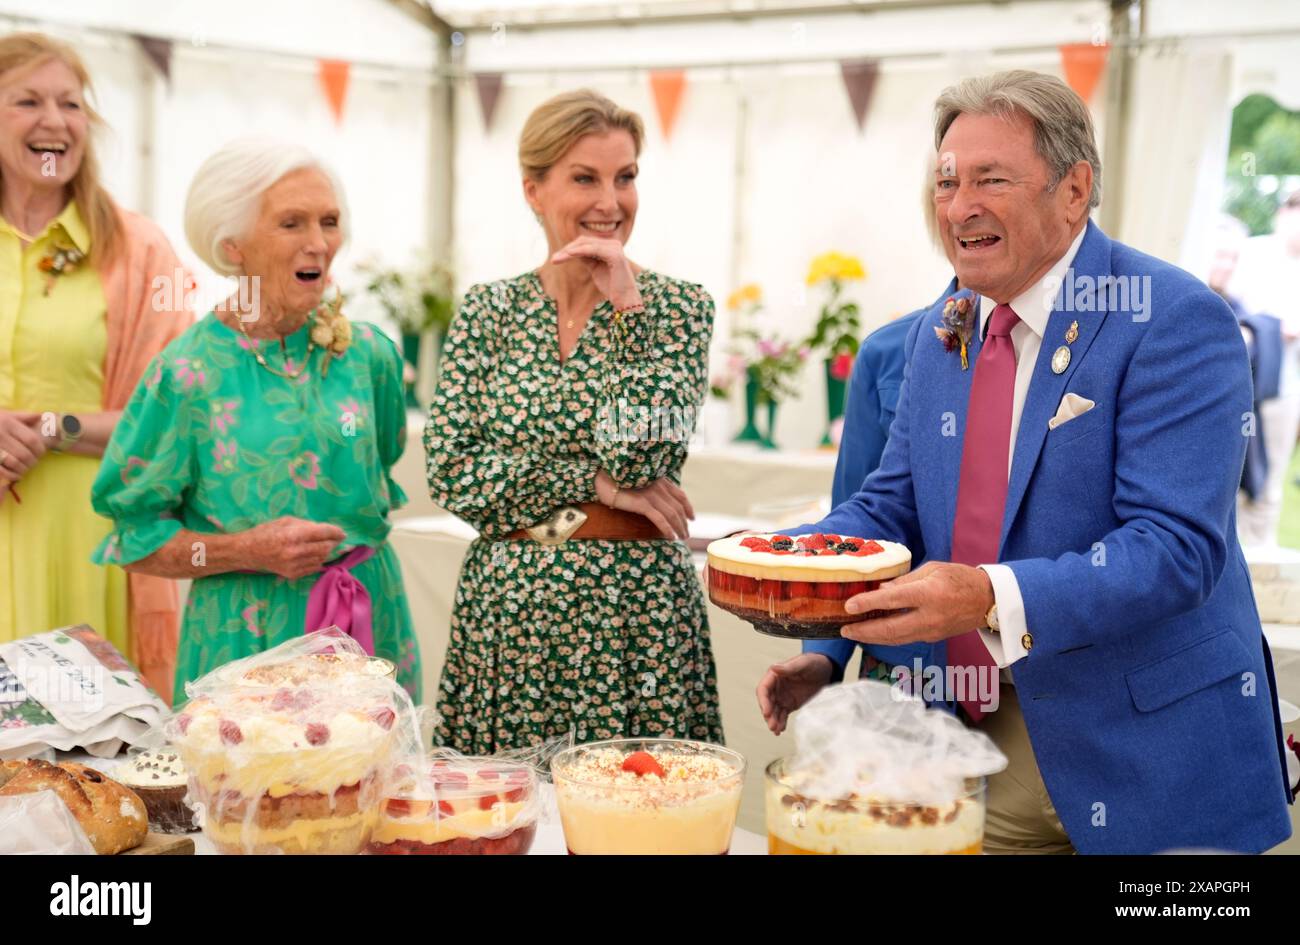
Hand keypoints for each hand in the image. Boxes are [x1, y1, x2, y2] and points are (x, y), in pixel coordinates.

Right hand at [0, 411, 45, 481]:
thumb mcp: (6, 415)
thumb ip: (24, 416)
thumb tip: (41, 416)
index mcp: (8, 423)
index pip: (31, 440)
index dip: (40, 449)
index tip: (41, 453)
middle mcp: (0, 435)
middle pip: (23, 453)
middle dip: (32, 461)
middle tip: (34, 463)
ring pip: (13, 462)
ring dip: (23, 469)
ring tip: (26, 469)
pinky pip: (1, 470)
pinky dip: (11, 475)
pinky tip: (16, 476)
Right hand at [242, 517, 345, 579]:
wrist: (246, 552)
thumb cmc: (265, 532)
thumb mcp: (286, 521)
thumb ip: (307, 525)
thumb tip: (325, 530)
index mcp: (292, 535)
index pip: (322, 533)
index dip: (335, 532)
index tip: (342, 532)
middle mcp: (294, 552)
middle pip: (325, 548)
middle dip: (333, 543)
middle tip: (336, 539)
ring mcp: (293, 566)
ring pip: (321, 559)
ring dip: (326, 552)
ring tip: (324, 545)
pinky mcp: (292, 574)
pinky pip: (313, 568)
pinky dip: (318, 561)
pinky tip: (315, 555)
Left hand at [550, 236, 642, 310]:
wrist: (625, 300)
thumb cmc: (612, 287)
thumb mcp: (595, 268)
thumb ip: (586, 258)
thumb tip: (570, 251)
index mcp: (610, 246)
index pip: (586, 242)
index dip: (570, 248)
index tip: (557, 258)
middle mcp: (614, 244)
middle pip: (584, 241)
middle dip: (567, 249)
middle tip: (554, 259)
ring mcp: (615, 248)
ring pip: (586, 244)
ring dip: (569, 251)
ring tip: (557, 259)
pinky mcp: (614, 255)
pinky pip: (592, 249)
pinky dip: (579, 251)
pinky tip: (568, 255)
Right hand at [595, 469, 693, 538]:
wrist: (602, 479)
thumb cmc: (617, 481)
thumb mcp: (638, 483)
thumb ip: (650, 488)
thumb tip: (656, 503)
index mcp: (660, 480)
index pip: (680, 495)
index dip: (688, 507)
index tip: (692, 518)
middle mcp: (659, 486)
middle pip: (678, 507)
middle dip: (684, 522)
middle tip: (686, 534)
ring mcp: (651, 495)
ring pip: (672, 514)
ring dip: (679, 528)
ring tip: (681, 538)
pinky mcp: (642, 503)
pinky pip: (660, 519)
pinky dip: (668, 529)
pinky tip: (671, 537)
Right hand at [756, 653, 834, 734]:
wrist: (825, 670)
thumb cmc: (813, 663)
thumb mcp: (803, 663)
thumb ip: (789, 667)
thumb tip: (774, 668)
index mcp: (775, 675)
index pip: (764, 689)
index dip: (763, 701)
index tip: (767, 712)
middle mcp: (775, 687)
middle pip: (767, 702)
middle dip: (768, 714)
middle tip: (772, 725)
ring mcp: (782, 696)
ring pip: (774, 711)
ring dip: (773, 721)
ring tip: (776, 730)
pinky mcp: (789, 704)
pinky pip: (782, 715)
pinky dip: (781, 722)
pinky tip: (780, 730)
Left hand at [840, 561, 994, 644]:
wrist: (988, 600)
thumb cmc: (960, 578)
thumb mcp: (932, 569)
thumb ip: (904, 581)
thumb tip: (880, 591)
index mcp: (929, 594)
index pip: (893, 600)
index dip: (868, 603)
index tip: (848, 606)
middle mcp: (929, 616)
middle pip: (890, 629)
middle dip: (864, 631)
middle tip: (844, 629)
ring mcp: (931, 631)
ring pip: (896, 639)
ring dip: (872, 638)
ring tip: (853, 633)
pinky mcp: (932, 638)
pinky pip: (905, 639)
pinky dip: (887, 637)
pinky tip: (874, 633)